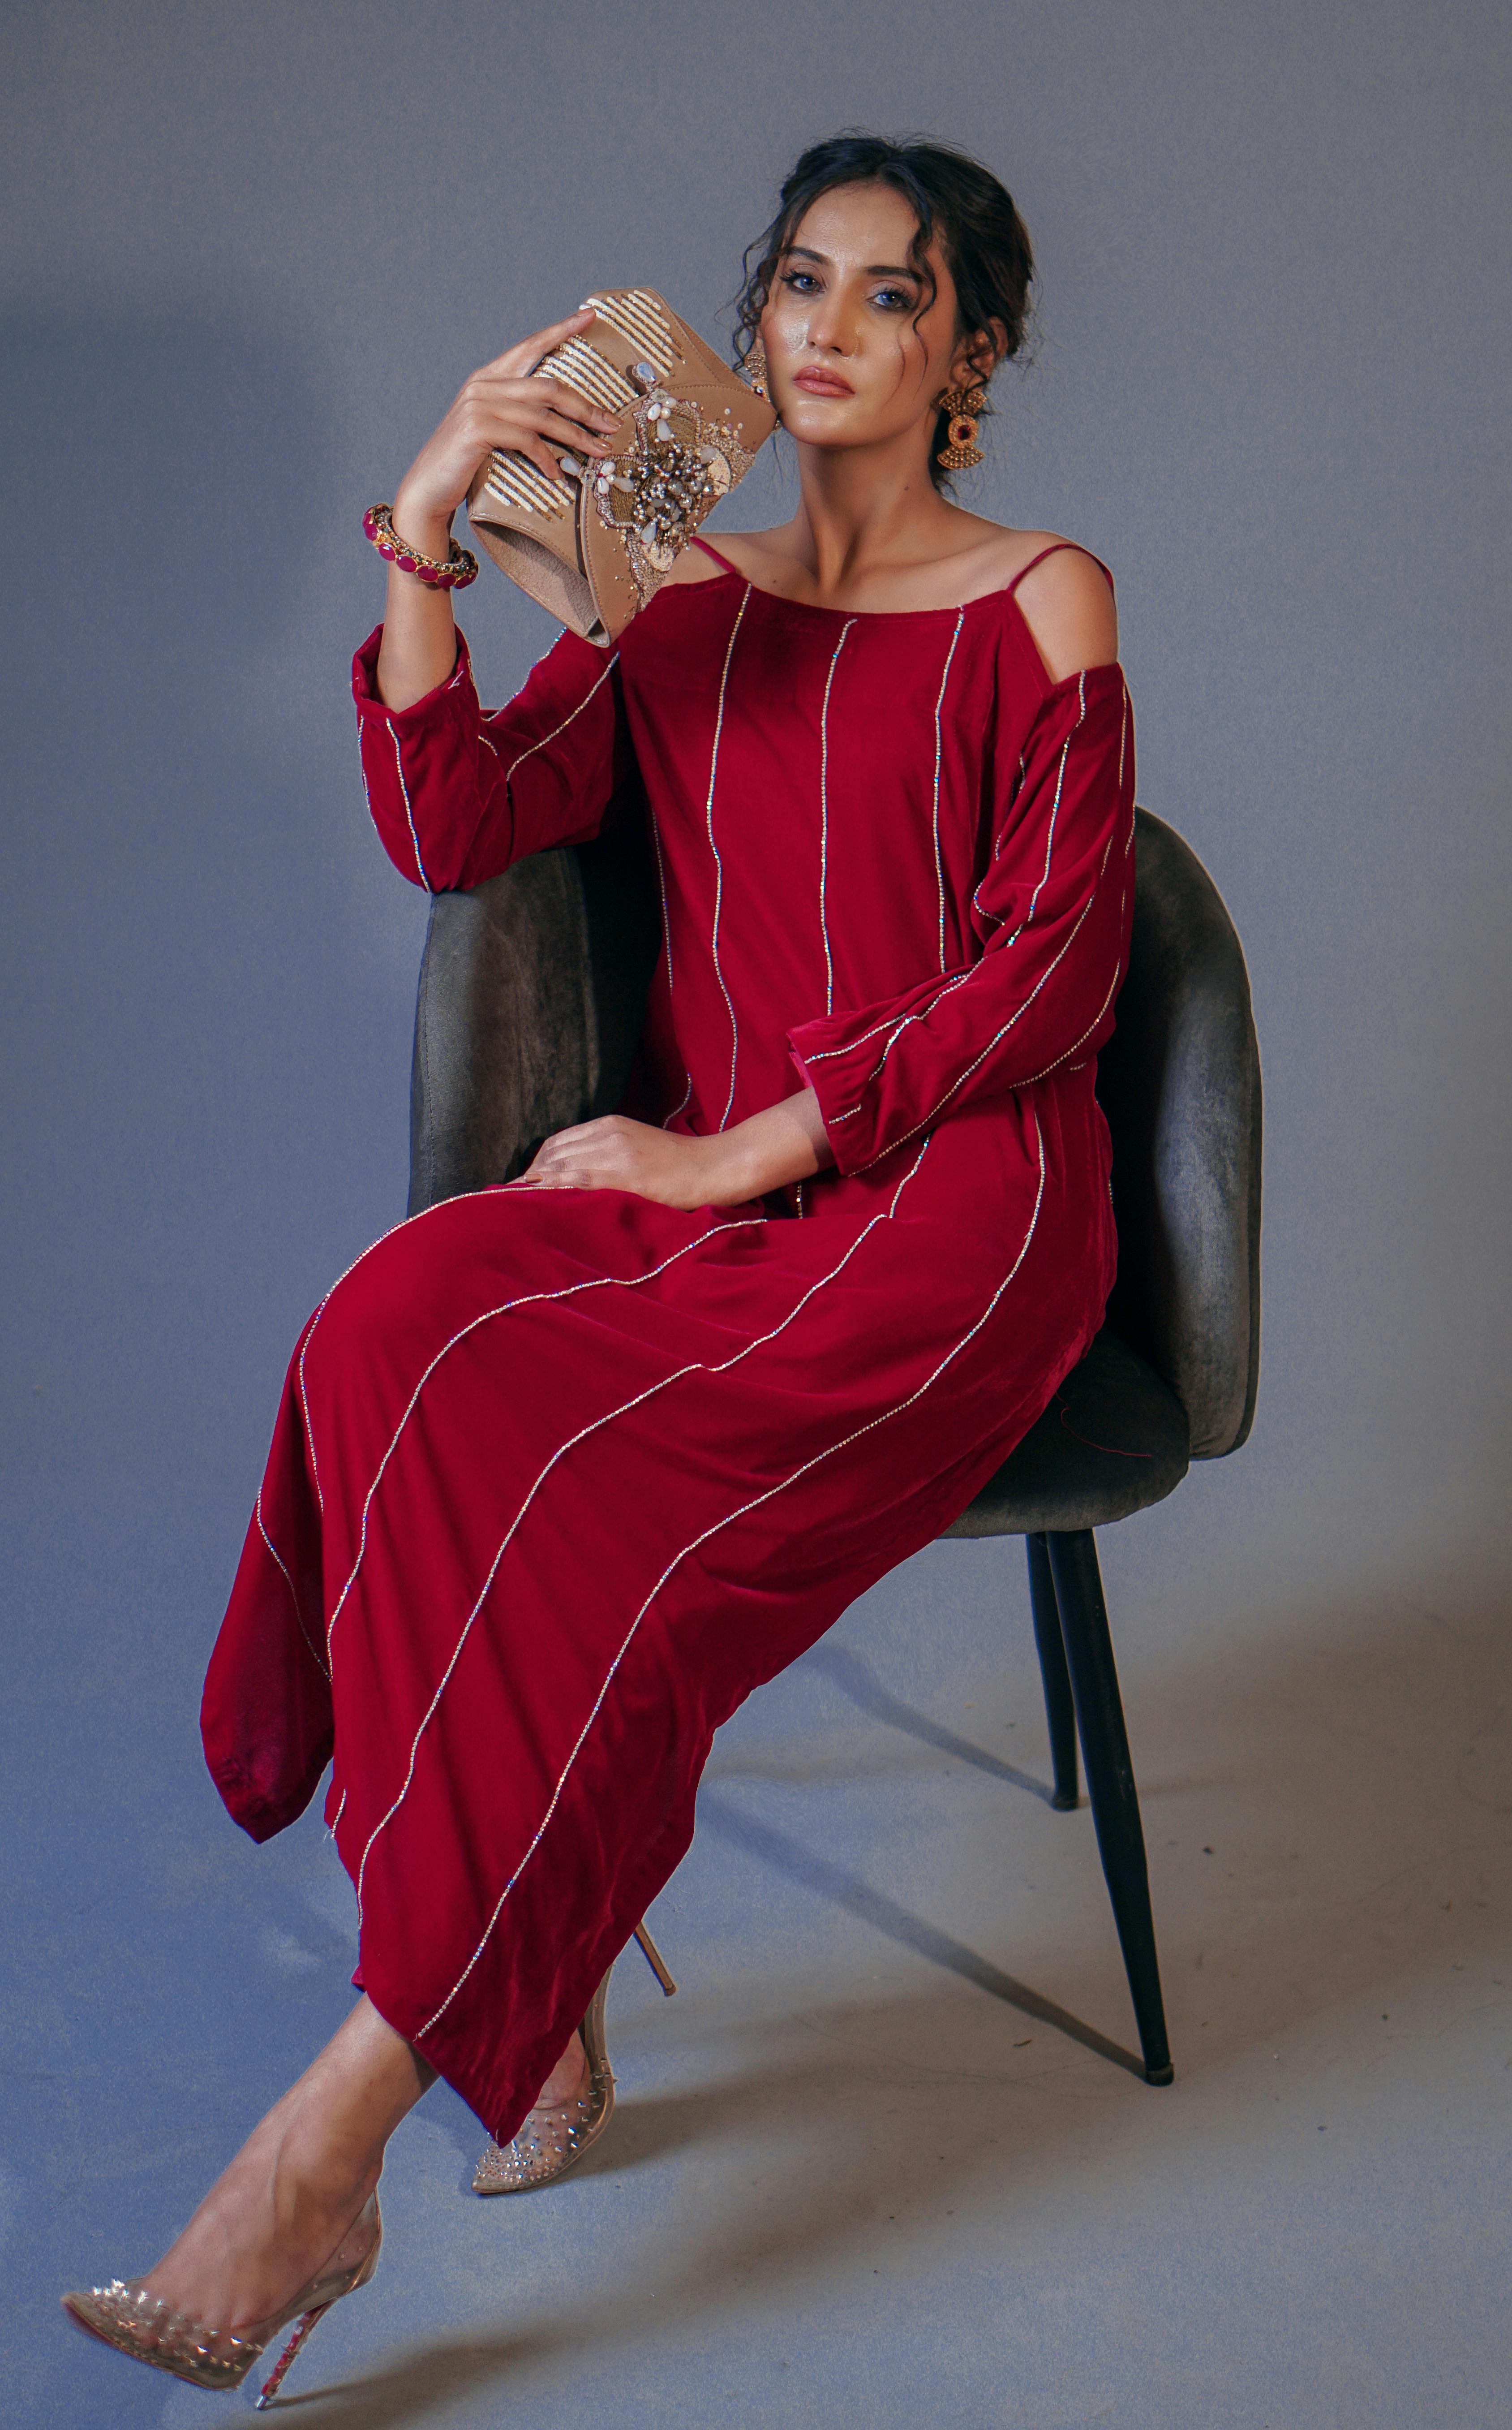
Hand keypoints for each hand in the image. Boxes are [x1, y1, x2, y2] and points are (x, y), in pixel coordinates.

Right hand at [391, 307, 620, 554]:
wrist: (428, 488)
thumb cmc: (467, 463)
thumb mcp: (496, 431)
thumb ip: (521, 416)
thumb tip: (564, 422)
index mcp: (489, 378)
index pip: (531, 346)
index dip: (561, 329)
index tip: (589, 316)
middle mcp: (483, 385)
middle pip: (548, 387)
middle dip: (585, 407)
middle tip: (612, 424)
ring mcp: (479, 405)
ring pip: (542, 416)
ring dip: (576, 436)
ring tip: (599, 451)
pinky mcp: (478, 429)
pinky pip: (526, 440)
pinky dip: (546, 459)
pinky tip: (557, 475)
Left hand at [513, 1116, 739, 1211]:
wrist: (716, 1166)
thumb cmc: (680, 1165)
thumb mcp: (639, 1149)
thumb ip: (609, 1156)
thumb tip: (577, 1179)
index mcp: (610, 1125)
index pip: (558, 1143)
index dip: (537, 1166)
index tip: (524, 1187)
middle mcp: (608, 1133)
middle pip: (553, 1153)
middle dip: (530, 1177)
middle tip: (512, 1203)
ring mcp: (616, 1152)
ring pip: (561, 1166)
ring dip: (535, 1186)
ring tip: (515, 1208)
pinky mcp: (626, 1174)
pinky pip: (579, 1181)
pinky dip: (554, 1191)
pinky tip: (539, 1204)